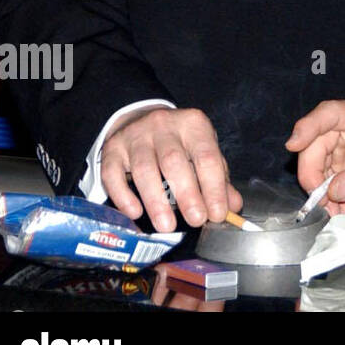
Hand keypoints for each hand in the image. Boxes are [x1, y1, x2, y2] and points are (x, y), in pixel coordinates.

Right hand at [100, 107, 241, 232]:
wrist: (140, 118)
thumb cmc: (179, 141)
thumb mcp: (203, 151)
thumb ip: (218, 178)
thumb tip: (232, 207)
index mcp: (193, 124)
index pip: (207, 157)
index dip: (213, 187)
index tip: (217, 214)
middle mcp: (164, 125)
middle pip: (174, 162)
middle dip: (187, 194)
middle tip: (195, 221)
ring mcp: (135, 136)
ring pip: (144, 169)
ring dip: (156, 201)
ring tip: (167, 226)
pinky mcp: (112, 149)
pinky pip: (113, 174)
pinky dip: (124, 195)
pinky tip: (135, 213)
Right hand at [285, 98, 344, 208]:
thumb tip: (335, 189)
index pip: (332, 113)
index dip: (309, 126)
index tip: (294, 144)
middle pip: (317, 141)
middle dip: (313, 172)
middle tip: (321, 201)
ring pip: (317, 159)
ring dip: (319, 186)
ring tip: (335, 210)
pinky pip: (325, 172)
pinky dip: (327, 192)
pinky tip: (338, 207)